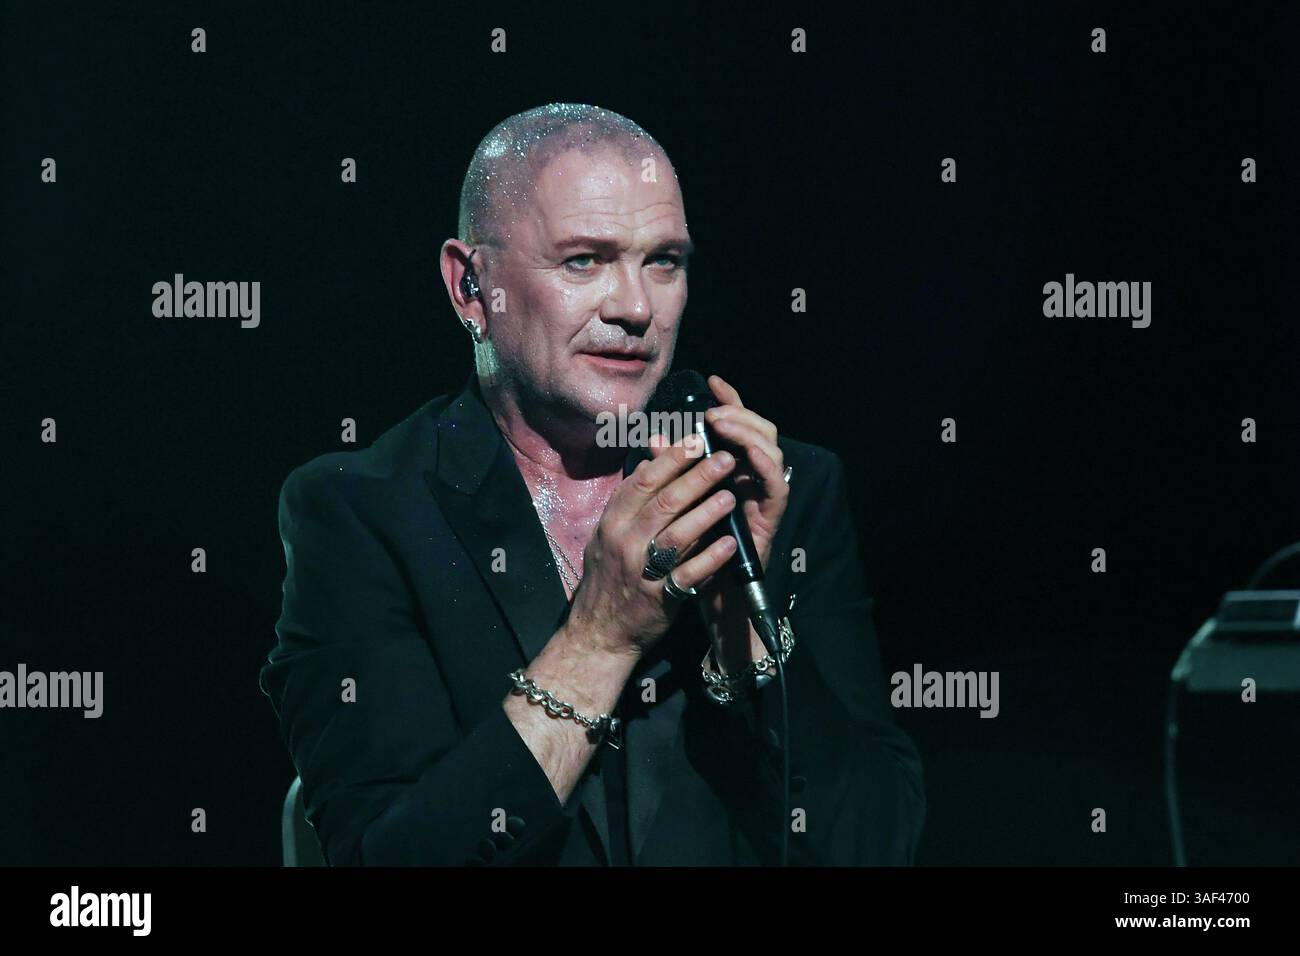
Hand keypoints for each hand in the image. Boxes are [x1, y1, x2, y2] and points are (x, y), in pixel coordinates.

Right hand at [563, 431, 740, 659]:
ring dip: (706, 513)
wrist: (599, 632)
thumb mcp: (609, 532)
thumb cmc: (609, 576)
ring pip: (677, 535)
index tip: (696, 440)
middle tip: (724, 459)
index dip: (671, 459)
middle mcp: (625, 542)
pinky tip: (731, 543)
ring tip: (730, 496)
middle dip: (697, 477)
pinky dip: (711, 558)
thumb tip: (653, 459)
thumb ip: (631, 498)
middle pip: (664, 502)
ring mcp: (642, 571)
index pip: (643, 481)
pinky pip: (688, 574)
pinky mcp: (660, 598)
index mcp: (613, 522)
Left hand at [648, 374, 789, 672]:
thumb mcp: (672, 506)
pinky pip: (776, 484)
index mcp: (729, 471)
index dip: (728, 402)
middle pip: (758, 431)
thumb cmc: (687, 552)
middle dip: (738, 414)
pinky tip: (747, 455)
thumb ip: (668, 472)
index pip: (734, 428)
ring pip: (770, 450)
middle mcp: (750, 480)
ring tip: (723, 424)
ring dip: (748, 433)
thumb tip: (653, 439)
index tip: (711, 381)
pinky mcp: (771, 517)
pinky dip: (764, 465)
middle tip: (714, 409)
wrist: (704, 598)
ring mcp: (763, 497)